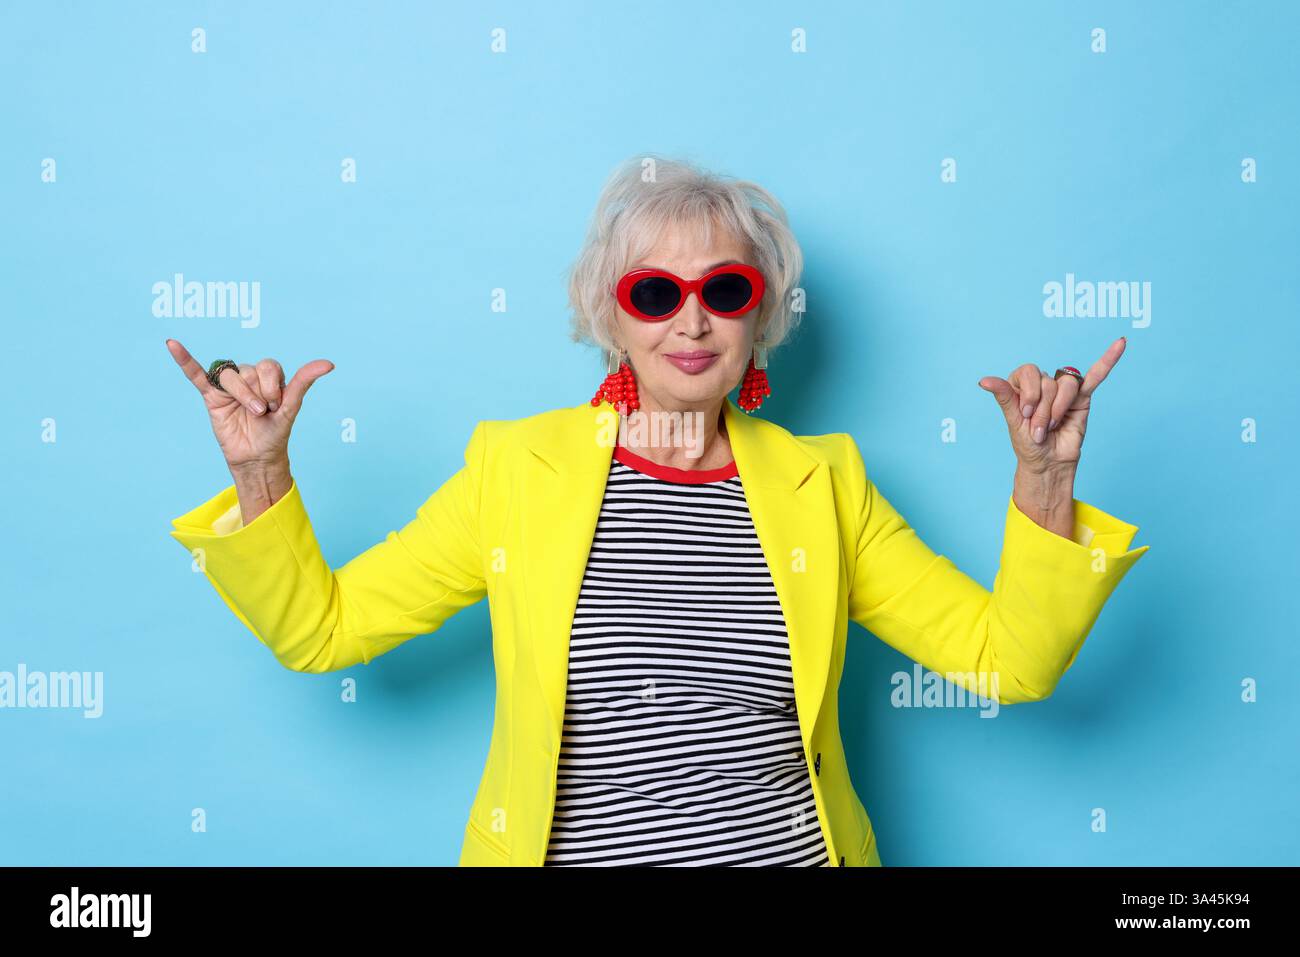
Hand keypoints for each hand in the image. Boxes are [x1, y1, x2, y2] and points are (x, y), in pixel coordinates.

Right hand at [165, 339, 333, 473]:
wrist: (257, 458)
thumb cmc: (275, 433)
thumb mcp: (291, 407)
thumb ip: (304, 382)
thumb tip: (329, 363)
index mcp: (268, 376)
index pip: (268, 366)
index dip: (274, 386)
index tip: (277, 406)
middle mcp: (248, 377)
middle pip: (249, 370)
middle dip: (259, 393)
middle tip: (262, 413)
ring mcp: (228, 386)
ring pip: (230, 375)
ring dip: (242, 395)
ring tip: (251, 413)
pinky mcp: (211, 396)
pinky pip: (195, 373)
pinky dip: (184, 359)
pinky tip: (172, 344)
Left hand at [978, 336, 1125, 474]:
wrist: (1047, 464)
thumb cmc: (1028, 444)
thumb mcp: (1013, 420)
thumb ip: (1004, 396)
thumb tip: (983, 380)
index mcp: (1021, 383)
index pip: (1028, 372)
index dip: (1028, 394)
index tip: (1024, 415)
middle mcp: (1043, 383)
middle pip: (1047, 382)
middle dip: (1042, 410)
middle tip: (1039, 429)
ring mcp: (1064, 389)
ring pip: (1066, 385)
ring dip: (1058, 409)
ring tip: (1053, 426)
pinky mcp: (1083, 398)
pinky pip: (1096, 376)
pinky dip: (1108, 360)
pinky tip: (1120, 344)